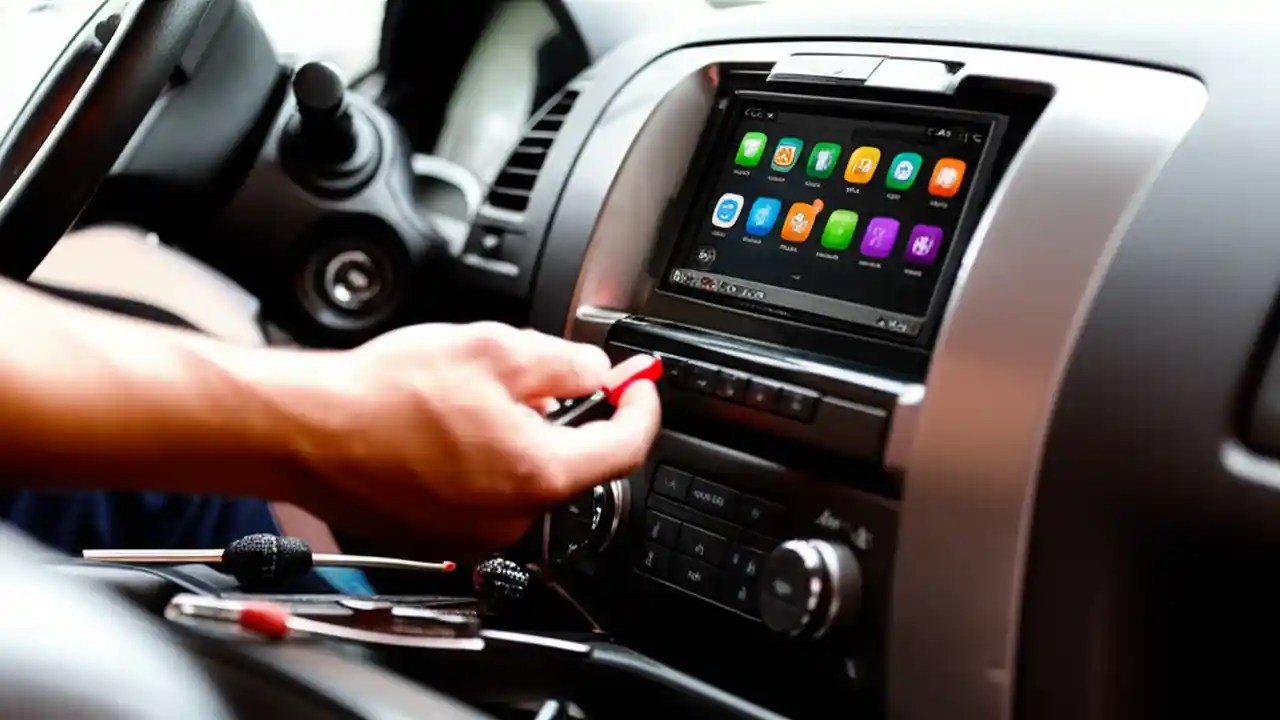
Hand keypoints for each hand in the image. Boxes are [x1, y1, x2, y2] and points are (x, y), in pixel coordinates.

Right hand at [288, 322, 660, 550]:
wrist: (306, 434)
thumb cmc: (385, 396)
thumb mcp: (494, 351)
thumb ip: (565, 363)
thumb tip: (598, 372)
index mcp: (538, 474)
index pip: (627, 448)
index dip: (642, 408)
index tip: (639, 385)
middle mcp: (513, 518)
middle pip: (573, 463)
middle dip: (569, 416)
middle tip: (539, 376)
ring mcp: (476, 534)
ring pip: (526, 476)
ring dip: (521, 436)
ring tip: (471, 398)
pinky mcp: (443, 535)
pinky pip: (487, 494)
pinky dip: (485, 461)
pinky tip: (446, 428)